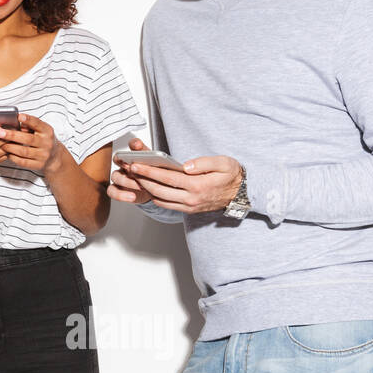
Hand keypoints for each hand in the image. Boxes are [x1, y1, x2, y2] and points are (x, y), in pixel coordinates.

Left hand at [0, 113, 61, 174]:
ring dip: (10, 147)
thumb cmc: (42, 140)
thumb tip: (12, 122)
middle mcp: (47, 143)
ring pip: (24, 151)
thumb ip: (29, 126)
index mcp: (47, 131)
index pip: (38, 124)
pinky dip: (13, 157)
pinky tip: (7, 153)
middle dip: (11, 135)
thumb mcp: (40, 130)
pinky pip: (23, 162)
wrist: (54, 157)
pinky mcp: (38, 165)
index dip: (28, 120)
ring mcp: (43, 155)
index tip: (18, 116)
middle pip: (28, 139)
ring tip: (1, 143)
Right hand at [108, 136, 152, 202]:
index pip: (133, 145)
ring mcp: (120, 177)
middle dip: (126, 164)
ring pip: (115, 176)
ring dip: (127, 181)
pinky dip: (121, 195)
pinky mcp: (118, 189)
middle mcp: (124, 164)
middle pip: (118, 159)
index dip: (134, 144)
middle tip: (136, 170)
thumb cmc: (152, 175)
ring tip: (140, 186)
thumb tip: (149, 152)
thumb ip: (152, 158)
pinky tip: (132, 196)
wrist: (152, 191)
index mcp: (135, 155)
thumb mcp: (156, 166)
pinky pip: (112, 191)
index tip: (138, 145)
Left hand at [115, 137, 242, 213]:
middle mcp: (191, 198)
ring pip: (160, 199)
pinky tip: (149, 187)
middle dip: (142, 180)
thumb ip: (203, 163)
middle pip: (159, 190)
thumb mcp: (223, 163)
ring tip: (136, 178)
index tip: (136, 165)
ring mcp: (189, 206)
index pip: (167, 178)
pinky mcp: (188, 209)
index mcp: (198, 185)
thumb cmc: (232, 175)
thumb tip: (185, 166)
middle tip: (130, 170)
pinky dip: (155, 197)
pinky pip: (167, 205)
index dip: (149, 172)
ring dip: (146, 189)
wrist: (241, 193)